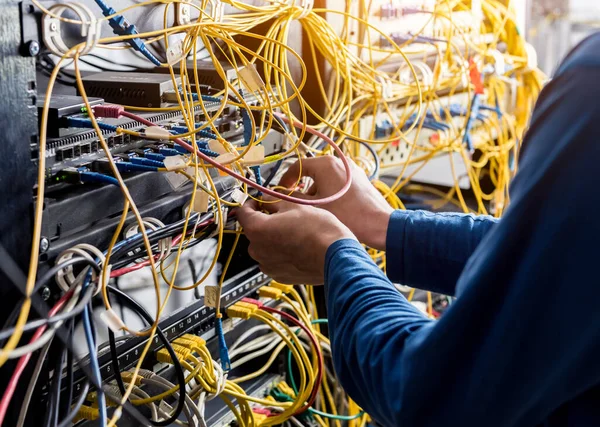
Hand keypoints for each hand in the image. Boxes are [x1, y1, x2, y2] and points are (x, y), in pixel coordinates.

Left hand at [236, 197, 355, 284]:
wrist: (335, 256)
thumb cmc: (318, 230)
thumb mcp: (294, 205)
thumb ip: (273, 200)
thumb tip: (265, 198)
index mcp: (257, 229)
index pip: (243, 212)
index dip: (252, 203)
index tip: (259, 201)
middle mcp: (258, 250)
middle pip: (254, 231)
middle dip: (265, 221)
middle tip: (283, 214)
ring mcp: (268, 265)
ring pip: (264, 246)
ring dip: (273, 238)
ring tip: (294, 231)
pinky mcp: (280, 275)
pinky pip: (274, 260)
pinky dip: (281, 253)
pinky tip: (298, 246)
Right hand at [279, 156, 393, 250]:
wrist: (379, 224)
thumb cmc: (348, 216)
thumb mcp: (314, 207)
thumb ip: (294, 198)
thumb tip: (282, 195)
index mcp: (326, 164)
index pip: (297, 166)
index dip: (285, 180)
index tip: (281, 192)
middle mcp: (339, 162)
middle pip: (311, 172)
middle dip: (302, 188)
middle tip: (297, 203)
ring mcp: (351, 170)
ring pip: (325, 178)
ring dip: (316, 192)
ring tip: (316, 210)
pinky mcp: (359, 179)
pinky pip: (338, 182)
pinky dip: (330, 192)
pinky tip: (330, 209)